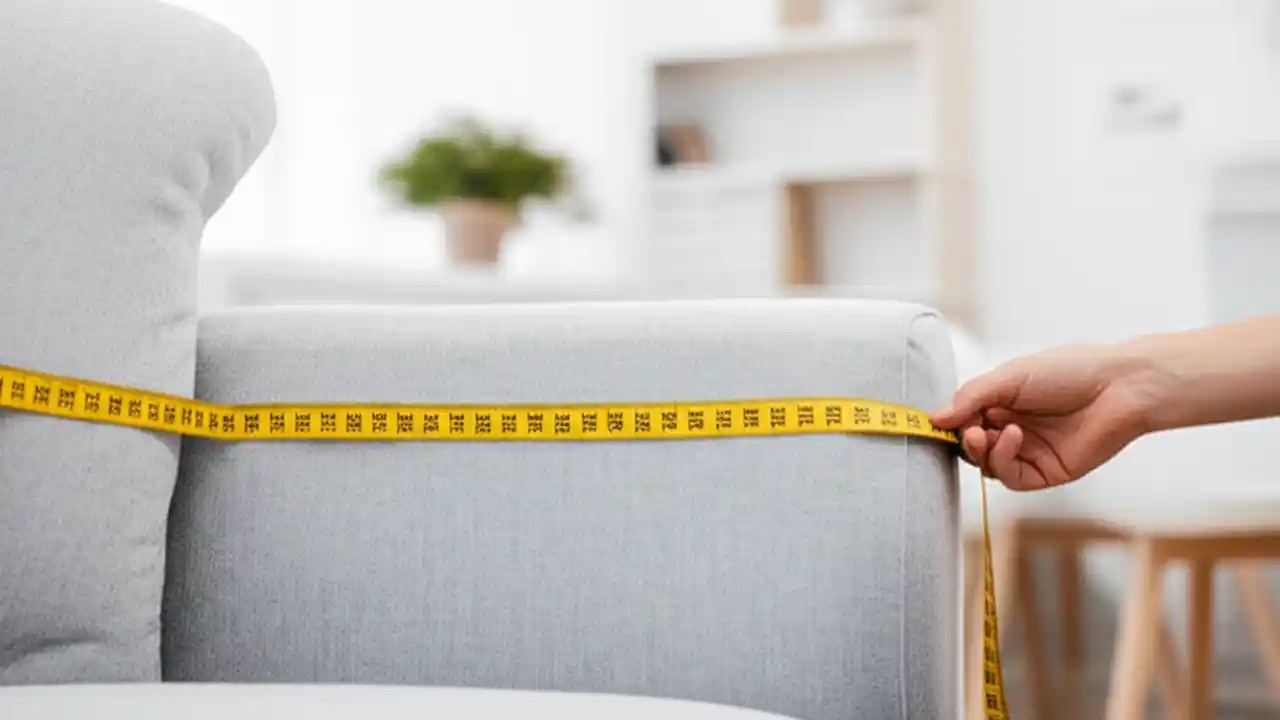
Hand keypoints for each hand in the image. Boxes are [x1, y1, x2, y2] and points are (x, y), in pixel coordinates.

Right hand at [931, 344, 1162, 490]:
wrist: (1119, 387)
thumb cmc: (1068, 370)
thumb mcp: (1010, 377)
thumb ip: (971, 397)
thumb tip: (934, 418)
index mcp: (1002, 403)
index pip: (963, 419)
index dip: (950, 422)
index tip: (937, 421)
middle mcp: (1012, 428)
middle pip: (971, 446)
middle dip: (962, 440)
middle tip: (966, 430)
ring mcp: (1028, 452)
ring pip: (987, 465)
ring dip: (979, 451)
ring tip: (984, 433)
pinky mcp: (1045, 472)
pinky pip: (1011, 477)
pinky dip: (1002, 459)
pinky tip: (1012, 437)